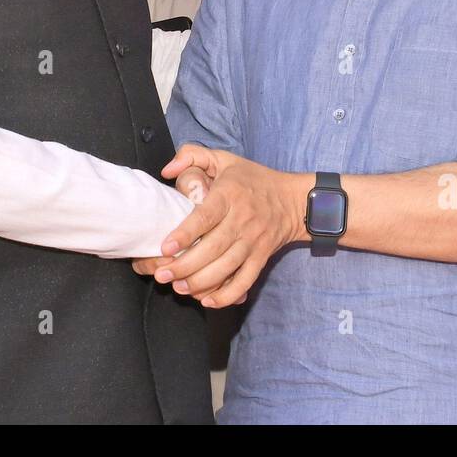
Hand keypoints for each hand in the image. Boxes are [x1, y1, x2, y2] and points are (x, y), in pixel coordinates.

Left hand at [134, 144, 308, 308]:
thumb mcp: (224, 158)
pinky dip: (228, 294)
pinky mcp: (262, 257)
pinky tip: (208, 301)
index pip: (206, 216)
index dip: (185, 233)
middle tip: (162, 275)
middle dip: (186, 265)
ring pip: (227, 267)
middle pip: (213, 247)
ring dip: (202, 282)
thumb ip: (192, 155)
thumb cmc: (252, 179)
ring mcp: (254, 241)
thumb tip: (167, 170)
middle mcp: (242, 219)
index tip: (166, 247)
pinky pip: (245, 280)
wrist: (293, 200)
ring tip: (179, 288)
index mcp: (230, 194)